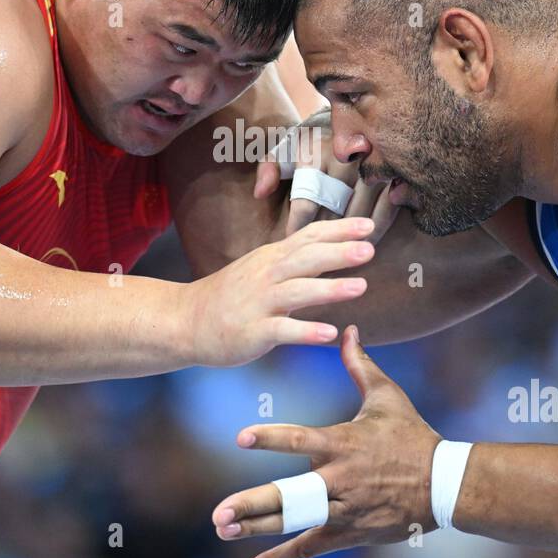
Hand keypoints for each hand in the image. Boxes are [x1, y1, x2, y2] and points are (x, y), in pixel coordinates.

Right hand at [185, 219, 374, 367]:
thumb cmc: (232, 295)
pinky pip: (282, 330)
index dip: (339, 230)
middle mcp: (267, 275)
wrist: (187, 320)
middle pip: (305, 259)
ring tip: (361, 286)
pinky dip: (306, 331)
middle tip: (369, 248)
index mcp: (272, 258)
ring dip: (329, 288)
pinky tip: (330, 333)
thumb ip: (295, 259)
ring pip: (297, 291)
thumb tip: (333, 249)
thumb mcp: (262, 268)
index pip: (309, 237)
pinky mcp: (252, 331)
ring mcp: (259, 303)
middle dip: (338, 252)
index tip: (368, 224)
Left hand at [211, 325, 442, 557]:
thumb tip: (348, 329)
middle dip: (252, 505)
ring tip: (223, 529)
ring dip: (257, 528)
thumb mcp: (387, 396)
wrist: (446, 484)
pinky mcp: (349, 532)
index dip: (270, 438)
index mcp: (342, 444)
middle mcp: (338, 480)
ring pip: (294, 522)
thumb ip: (360, 364)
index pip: (300, 440)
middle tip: (219, 513)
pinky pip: (310, 547)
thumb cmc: (413, 435)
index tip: (240, 438)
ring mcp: (342, 510)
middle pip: (289, 495)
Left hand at [253, 110, 400, 242]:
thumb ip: (268, 170)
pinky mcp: (392, 171)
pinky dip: (378, 227)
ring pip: (361, 214)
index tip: (292, 240)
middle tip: (315, 254)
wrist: (347, 121)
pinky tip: (367, 240)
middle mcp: (345, 159)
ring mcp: (372, 165)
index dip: (297, 226)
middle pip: (334, 212)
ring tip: (340, 253)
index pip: (306, 202)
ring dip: (350, 237)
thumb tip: (260, 193)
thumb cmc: (309, 145)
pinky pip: (387, 207)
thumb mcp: (283, 151)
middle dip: (322, 236)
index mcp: (315, 153)